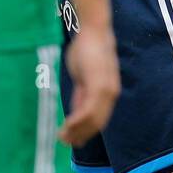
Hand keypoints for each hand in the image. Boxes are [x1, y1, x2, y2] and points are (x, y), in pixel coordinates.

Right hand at [59, 26, 119, 146]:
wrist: (94, 31)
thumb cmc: (87, 50)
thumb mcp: (84, 76)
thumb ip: (82, 93)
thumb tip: (78, 111)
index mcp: (108, 92)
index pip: (99, 119)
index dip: (85, 131)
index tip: (72, 138)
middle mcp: (111, 94)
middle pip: (97, 123)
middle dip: (81, 135)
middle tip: (64, 141)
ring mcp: (106, 91)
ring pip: (93, 120)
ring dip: (77, 131)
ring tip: (62, 137)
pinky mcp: (99, 86)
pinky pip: (88, 110)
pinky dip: (77, 121)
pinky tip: (67, 126)